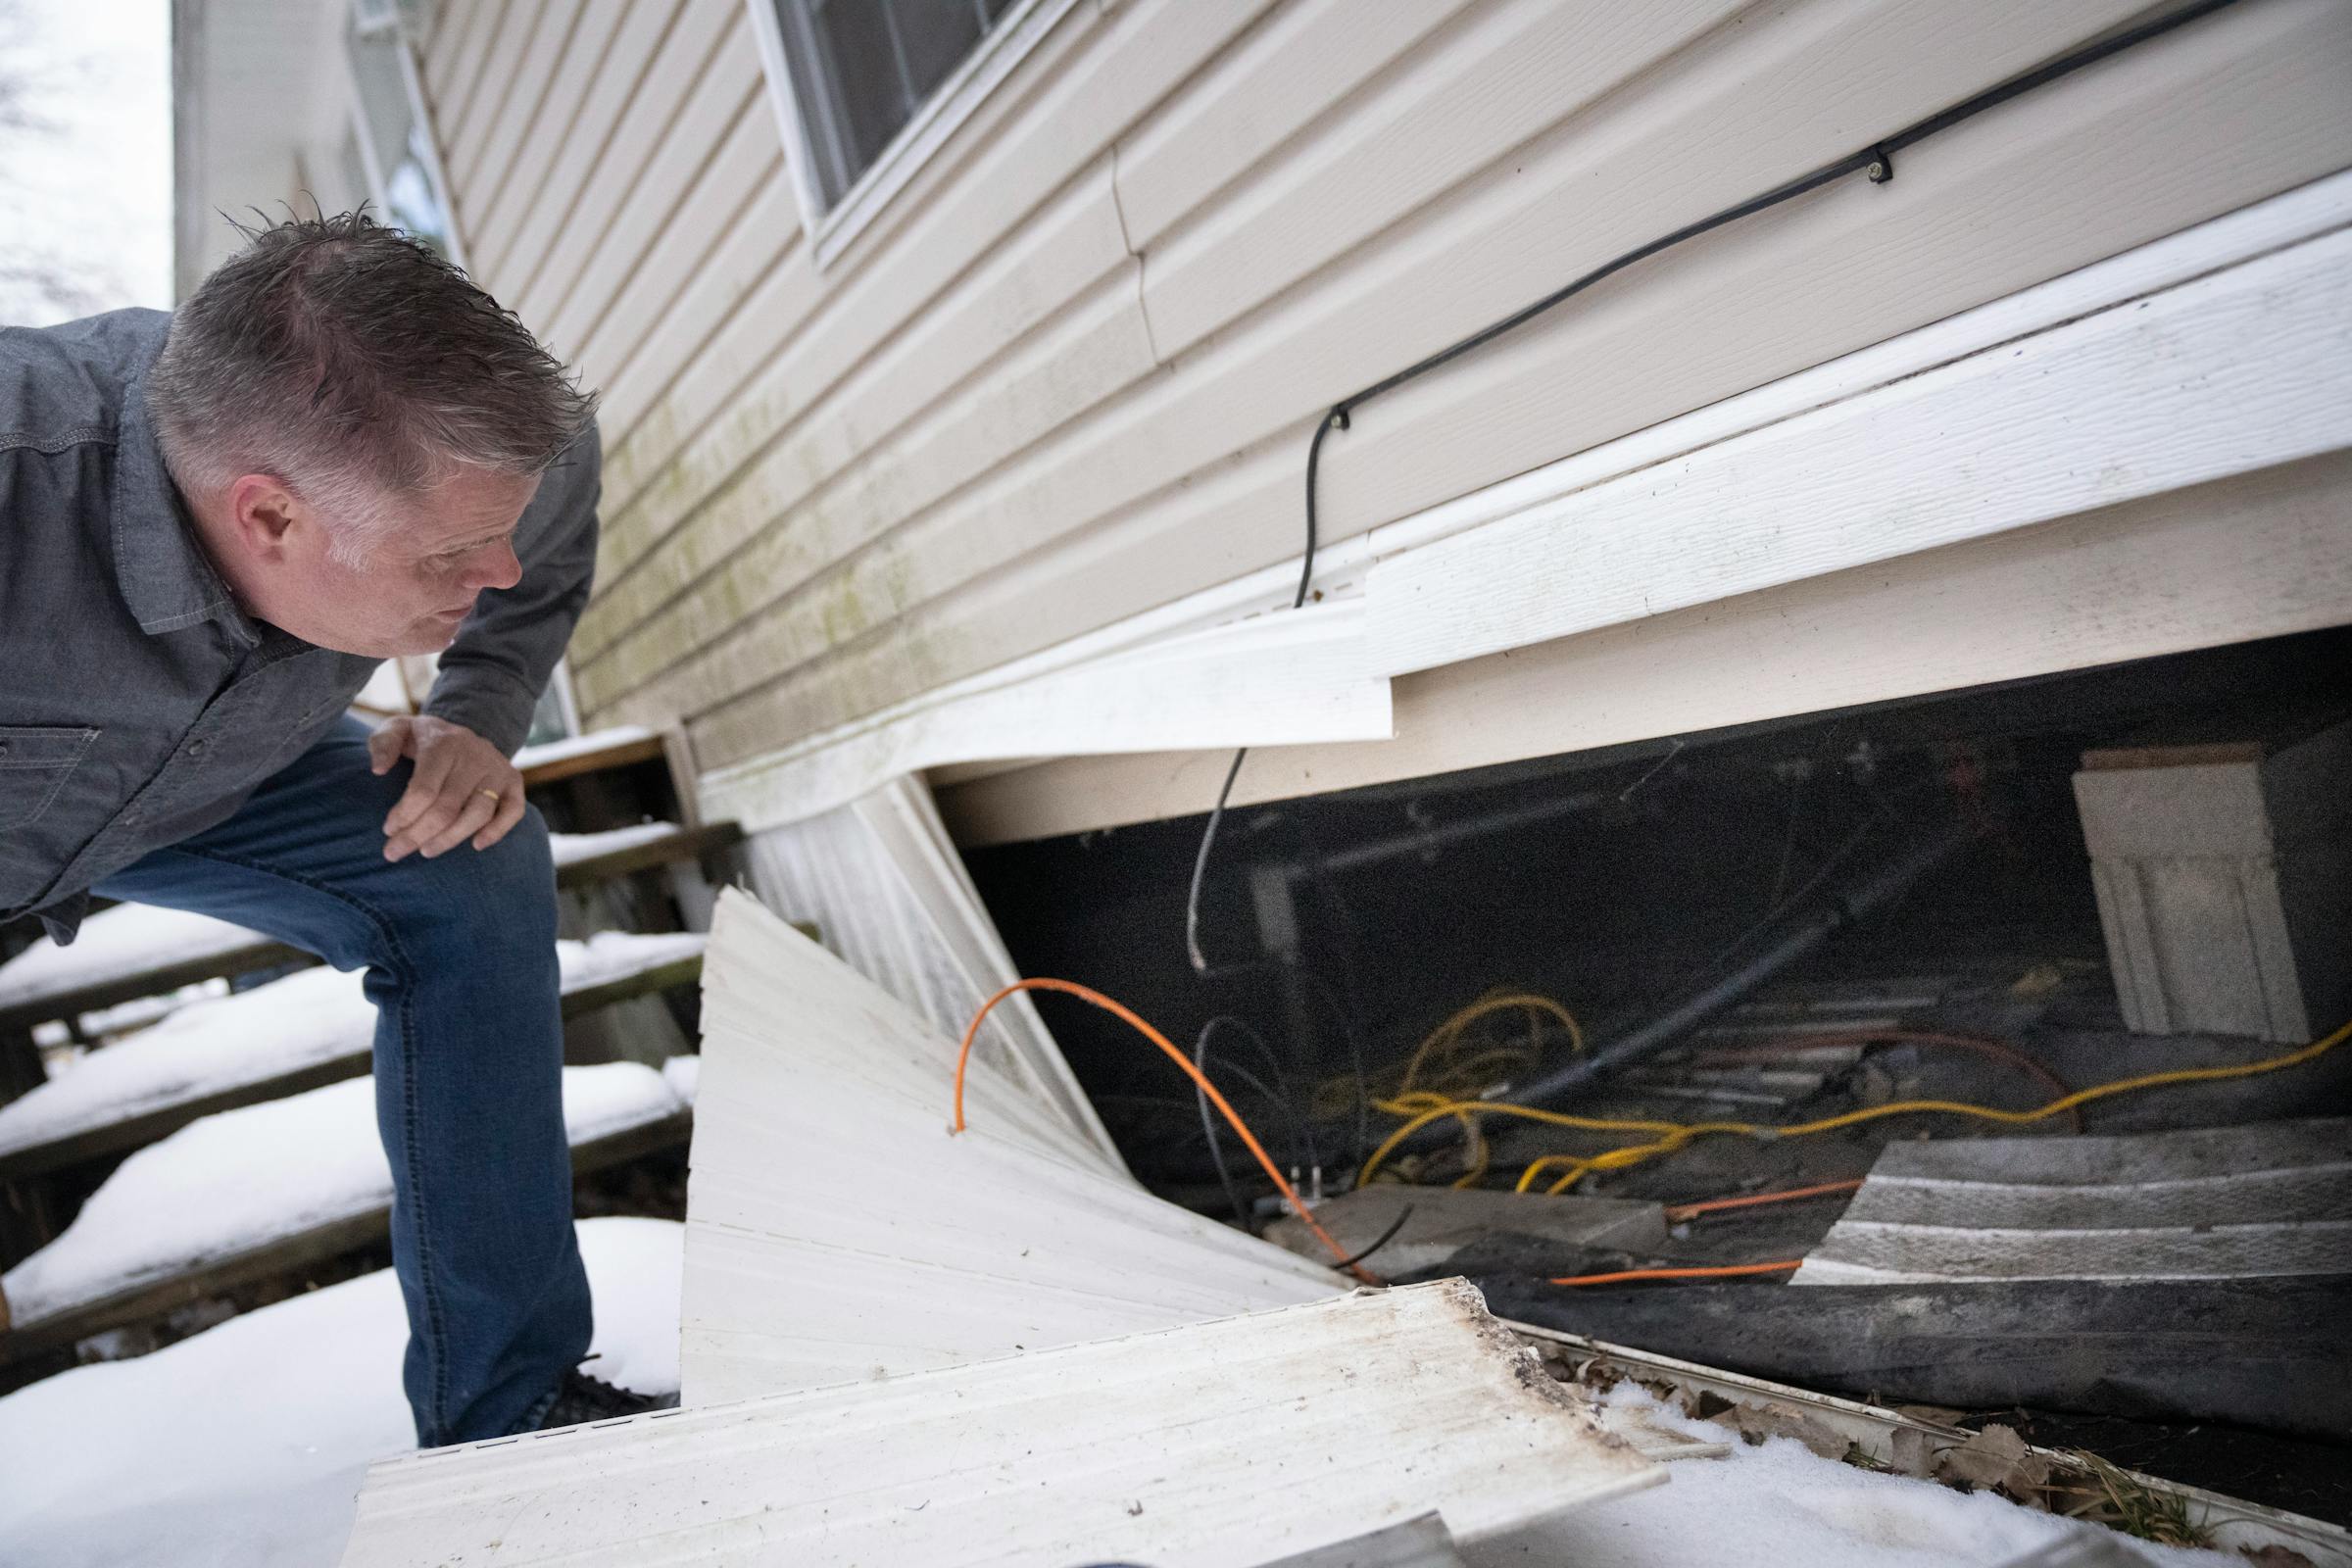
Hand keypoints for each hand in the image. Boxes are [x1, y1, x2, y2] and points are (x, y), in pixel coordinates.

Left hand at [369, 716, 526, 860]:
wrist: (461, 731)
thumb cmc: (422, 739)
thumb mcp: (397, 730)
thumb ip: (382, 744)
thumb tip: (378, 769)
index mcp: (443, 743)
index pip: (424, 790)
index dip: (404, 816)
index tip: (388, 830)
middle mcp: (475, 755)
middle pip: (447, 807)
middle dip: (418, 835)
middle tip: (396, 852)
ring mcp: (497, 769)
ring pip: (478, 814)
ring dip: (451, 839)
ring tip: (427, 851)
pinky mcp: (513, 781)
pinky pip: (514, 811)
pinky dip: (497, 831)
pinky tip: (476, 845)